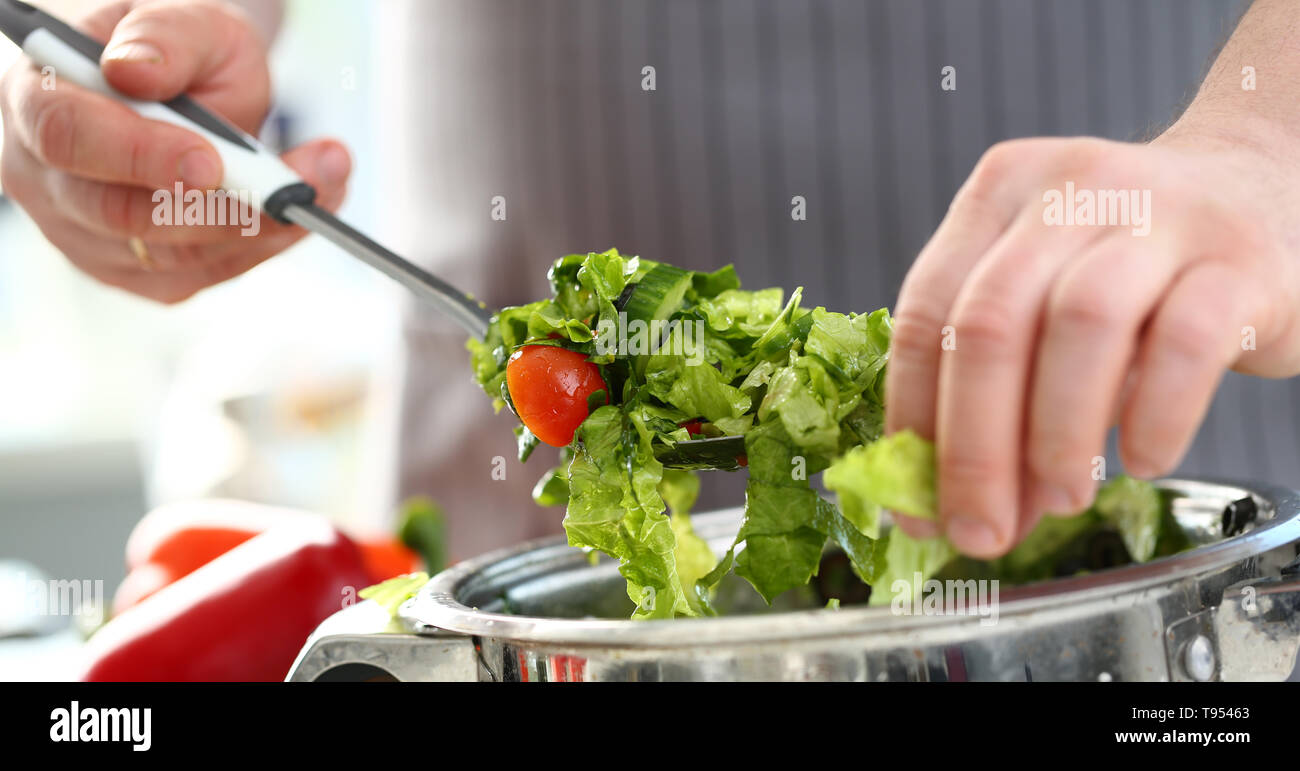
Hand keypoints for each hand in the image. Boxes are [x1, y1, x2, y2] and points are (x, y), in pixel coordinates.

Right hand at [0, 0, 350, 302]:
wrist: (190, 86)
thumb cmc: (177, 53)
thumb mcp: (185, 19)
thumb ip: (165, 37)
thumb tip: (137, 73)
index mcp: (39, 99)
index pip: (69, 137)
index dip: (140, 154)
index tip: (211, 160)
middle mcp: (47, 177)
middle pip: (120, 215)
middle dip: (219, 207)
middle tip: (294, 186)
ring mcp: (86, 235)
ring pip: (171, 257)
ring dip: (259, 229)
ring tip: (323, 181)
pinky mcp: (135, 272)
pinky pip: (202, 275)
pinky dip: (261, 247)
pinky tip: (299, 212)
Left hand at [885, 131, 1299, 556]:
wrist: (1261, 196)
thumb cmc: (1129, 272)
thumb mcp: (1044, 300)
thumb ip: (995, 388)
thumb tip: (954, 508)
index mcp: (997, 193)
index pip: (925, 311)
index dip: (912, 420)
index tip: (916, 507)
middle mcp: (1070, 189)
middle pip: (990, 323)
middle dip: (975, 448)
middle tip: (982, 530)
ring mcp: (1159, 213)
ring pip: (1080, 323)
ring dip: (1058, 434)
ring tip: (1060, 499)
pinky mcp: (1239, 260)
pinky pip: (1186, 343)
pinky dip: (1154, 417)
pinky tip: (1142, 460)